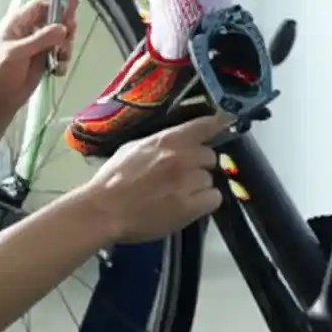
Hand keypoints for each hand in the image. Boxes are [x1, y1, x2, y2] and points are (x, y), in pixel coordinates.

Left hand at [0, 0, 78, 115]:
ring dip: (66, 46)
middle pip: (56, 19)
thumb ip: (41, 39)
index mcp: (18, 22)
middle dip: (66, 27)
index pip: (41, 5)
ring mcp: (38, 46)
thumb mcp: (17, 53)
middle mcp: (30, 31)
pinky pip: (60, 55)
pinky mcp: (44, 61)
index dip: (58, 2)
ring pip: (62, 38)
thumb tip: (63, 28)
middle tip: (68, 38)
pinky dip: (62, 61)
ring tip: (61, 57)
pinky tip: (57, 70)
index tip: (74, 3)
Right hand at [80, 115, 229, 243]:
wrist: (104, 210)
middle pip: (210, 156)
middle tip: (182, 176)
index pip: (204, 125)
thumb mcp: (133, 148)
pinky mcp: (191, 206)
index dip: (218, 124)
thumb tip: (175, 140)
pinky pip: (213, 199)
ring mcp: (187, 182)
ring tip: (177, 194)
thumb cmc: (112, 180)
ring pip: (210, 179)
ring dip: (199, 186)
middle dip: (200, 165)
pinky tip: (187, 206)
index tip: (227, 120)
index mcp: (167, 140)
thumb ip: (158, 143)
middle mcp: (182, 157)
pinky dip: (204, 203)